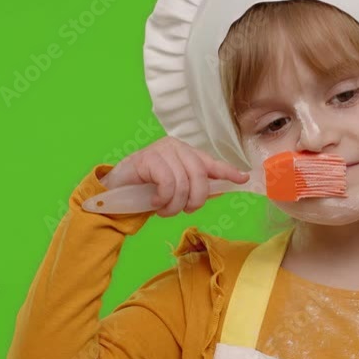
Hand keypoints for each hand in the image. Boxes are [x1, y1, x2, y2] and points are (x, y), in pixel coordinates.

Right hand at [99, 137, 249, 216]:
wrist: (114, 192)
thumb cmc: (146, 190)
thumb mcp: (175, 191)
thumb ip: (195, 188)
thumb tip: (221, 190)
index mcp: (186, 154)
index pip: (211, 162)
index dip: (228, 171)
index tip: (243, 178)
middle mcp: (176, 147)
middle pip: (200, 176)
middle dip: (195, 200)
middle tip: (182, 210)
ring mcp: (162, 150)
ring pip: (183, 183)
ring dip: (174, 205)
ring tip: (163, 209)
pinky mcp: (148, 157)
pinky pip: (168, 183)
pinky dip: (163, 199)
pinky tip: (154, 201)